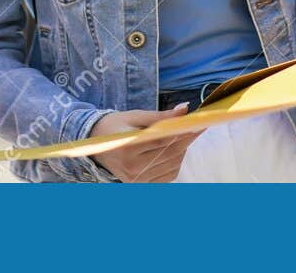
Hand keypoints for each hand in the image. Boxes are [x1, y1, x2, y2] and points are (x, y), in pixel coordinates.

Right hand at [89, 105, 203, 182]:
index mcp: (128, 148)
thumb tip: (185, 109)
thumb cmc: (114, 127)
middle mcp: (133, 168)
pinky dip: (176, 161)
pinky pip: (168, 174)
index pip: (164, 140)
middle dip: (188, 138)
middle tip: (199, 125)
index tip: (199, 121)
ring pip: (173, 164)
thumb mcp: (135, 116)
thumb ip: (160, 116)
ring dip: (183, 149)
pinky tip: (175, 149)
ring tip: (186, 134)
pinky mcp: (142, 186)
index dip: (184, 130)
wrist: (96, 148)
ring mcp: (138, 180)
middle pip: (171, 153)